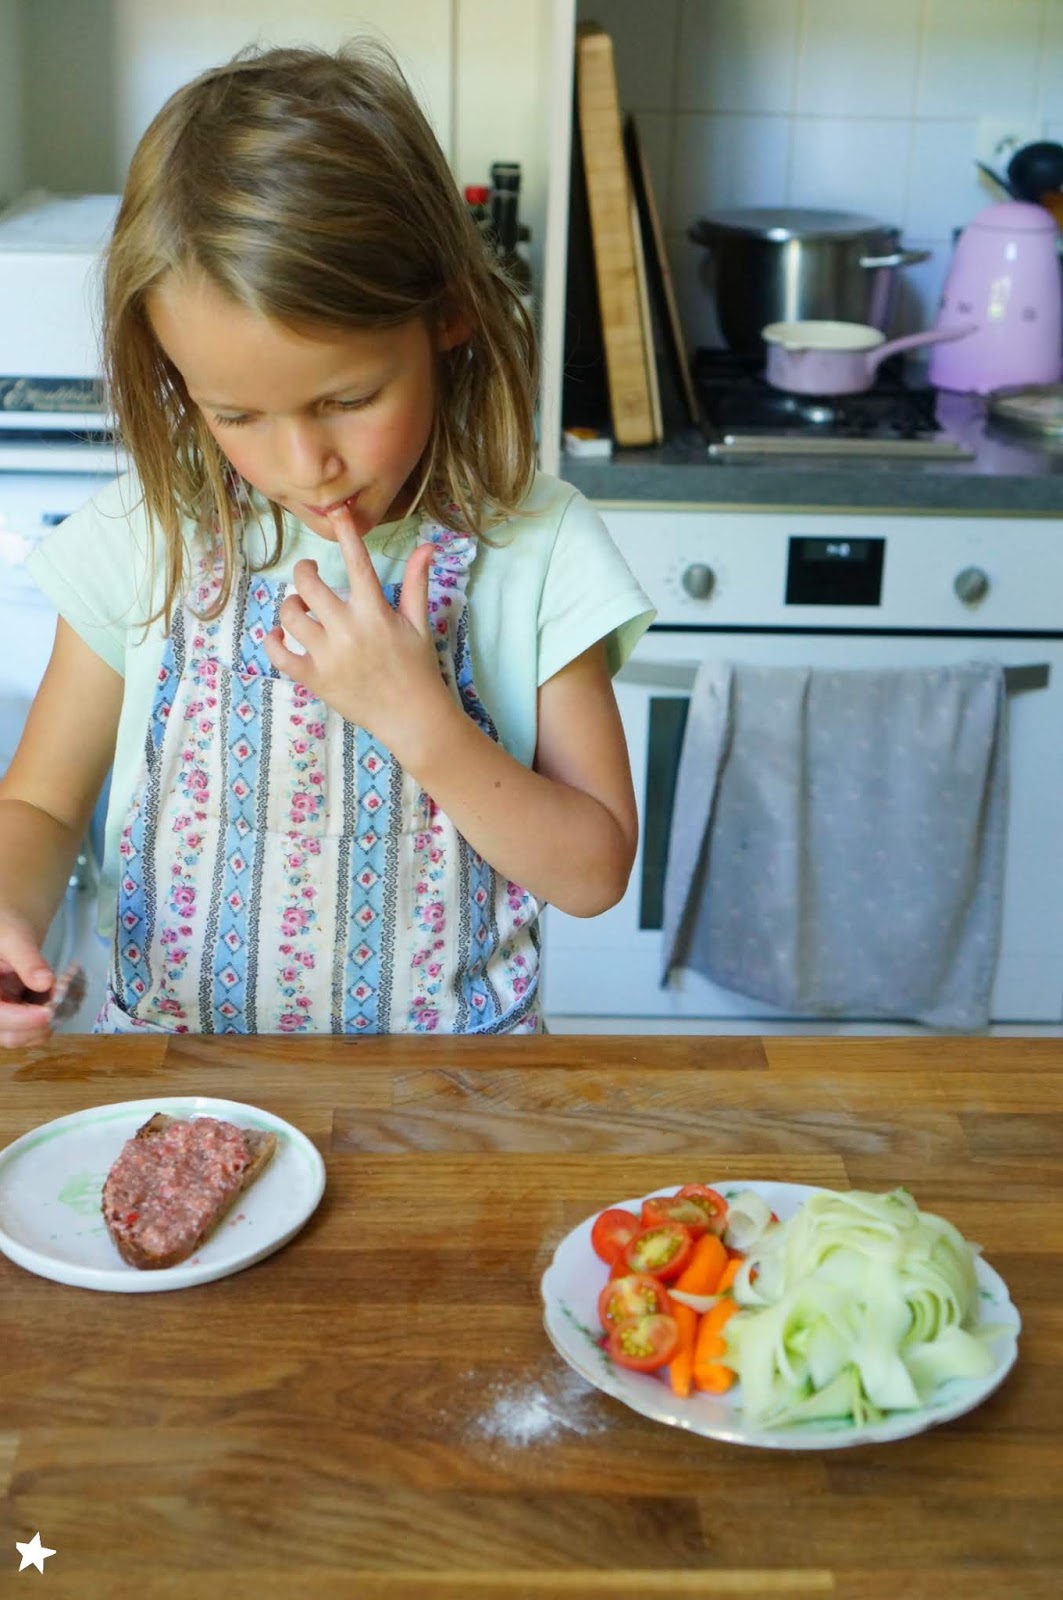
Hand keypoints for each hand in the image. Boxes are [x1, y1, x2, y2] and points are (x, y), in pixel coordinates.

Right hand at [0, 911, 53, 1047]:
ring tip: (68, 988)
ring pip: (28, 1036)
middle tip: (65, 995)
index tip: (51, 1010)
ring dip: (53, 1019)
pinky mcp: (17, 1019)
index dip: (23, 1019)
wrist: (7, 934)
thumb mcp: (13, 937)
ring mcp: (3, 1018)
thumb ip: (27, 959)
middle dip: (43, 1022)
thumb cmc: (4, 930)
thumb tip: (45, 982)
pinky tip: (66, 992)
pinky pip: (37, 1028)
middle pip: (12, 1037)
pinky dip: (55, 1015)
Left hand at [262, 506, 454, 756]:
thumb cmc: (417, 668)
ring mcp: (328, 656)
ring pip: (290, 616)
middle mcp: (348, 630)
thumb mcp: (419, 623)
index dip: (345, 533)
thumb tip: (428, 546)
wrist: (412, 718)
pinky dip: (273, 642)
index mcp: (375, 612)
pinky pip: (280, 655)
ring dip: (290, 606)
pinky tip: (281, 636)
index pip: (357, 563)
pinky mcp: (315, 680)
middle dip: (304, 571)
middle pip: (309, 586)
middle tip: (309, 573)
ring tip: (300, 607)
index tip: (336, 512)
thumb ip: (416, 583)